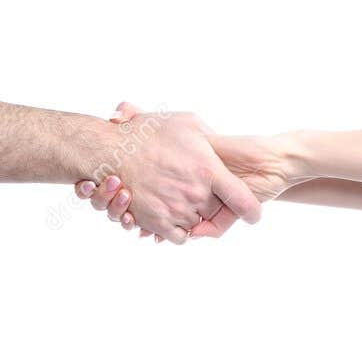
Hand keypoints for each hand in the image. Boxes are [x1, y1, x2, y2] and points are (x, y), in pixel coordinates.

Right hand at [73, 103, 263, 242]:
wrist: (108, 148)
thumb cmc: (148, 132)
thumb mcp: (188, 123)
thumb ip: (213, 138)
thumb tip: (227, 151)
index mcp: (208, 170)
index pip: (244, 202)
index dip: (252, 212)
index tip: (253, 215)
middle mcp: (195, 194)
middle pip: (217, 212)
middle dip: (213, 205)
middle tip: (196, 190)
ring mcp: (176, 211)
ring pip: (198, 224)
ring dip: (191, 215)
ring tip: (175, 195)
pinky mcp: (157, 223)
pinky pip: (179, 238)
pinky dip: (177, 230)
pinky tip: (170, 213)